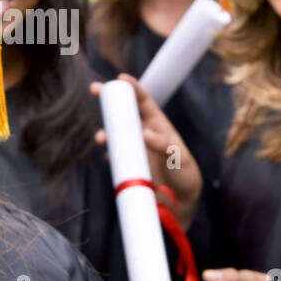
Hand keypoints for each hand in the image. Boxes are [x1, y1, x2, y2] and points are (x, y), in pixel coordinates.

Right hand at [90, 74, 202, 229]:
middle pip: (122, 112)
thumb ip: (165, 145)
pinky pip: (113, 155)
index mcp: (157, 124)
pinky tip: (109, 158)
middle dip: (108, 100)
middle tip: (95, 90)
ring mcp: (132, 148)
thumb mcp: (181, 158)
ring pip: (114, 133)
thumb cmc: (186, 174)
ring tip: (102, 138)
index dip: (133, 87)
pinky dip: (108, 154)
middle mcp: (142, 133)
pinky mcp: (126, 165)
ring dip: (105, 132)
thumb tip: (144, 134)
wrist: (180, 202)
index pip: (144, 101)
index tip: (121, 78)